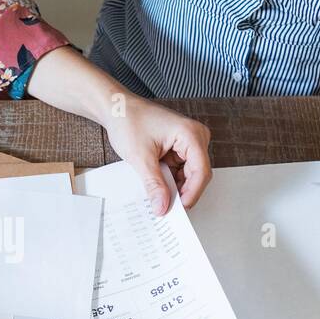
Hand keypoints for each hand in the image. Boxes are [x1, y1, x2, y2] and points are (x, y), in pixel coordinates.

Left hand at [104, 96, 212, 213]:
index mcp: (190, 134)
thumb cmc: (129, 121)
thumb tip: (163, 206)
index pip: (201, 171)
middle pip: (198, 174)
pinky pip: (180, 170)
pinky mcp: (179, 148)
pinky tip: (159, 189)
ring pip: (189, 175)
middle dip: (183, 192)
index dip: (192, 193)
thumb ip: (154, 184)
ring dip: (175, 188)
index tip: (178, 209)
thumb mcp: (141, 158)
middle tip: (167, 209)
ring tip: (159, 200)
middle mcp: (195, 137)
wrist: (118, 109)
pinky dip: (170, 181)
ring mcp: (188, 143)